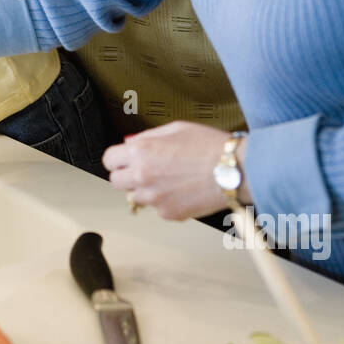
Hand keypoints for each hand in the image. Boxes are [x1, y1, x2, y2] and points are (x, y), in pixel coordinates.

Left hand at [102, 122, 248, 219]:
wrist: (234, 170)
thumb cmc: (210, 146)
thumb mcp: (176, 129)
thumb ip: (148, 137)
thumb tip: (130, 143)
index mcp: (141, 151)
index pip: (109, 160)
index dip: (118, 158)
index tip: (124, 159)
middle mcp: (142, 176)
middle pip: (116, 181)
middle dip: (127, 175)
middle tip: (145, 171)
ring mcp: (154, 198)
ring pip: (136, 198)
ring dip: (147, 190)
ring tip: (170, 181)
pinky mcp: (168, 214)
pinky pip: (158, 209)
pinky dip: (166, 202)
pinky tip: (183, 190)